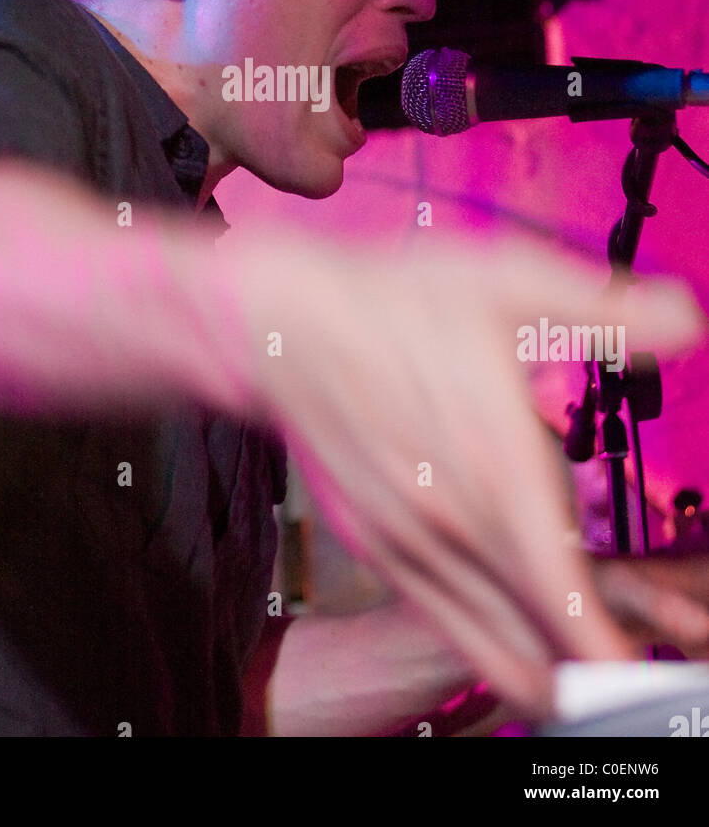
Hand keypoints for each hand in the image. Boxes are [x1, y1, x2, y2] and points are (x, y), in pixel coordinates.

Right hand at [227, 228, 702, 718]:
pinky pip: (444, 619)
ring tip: (582, 661)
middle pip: (539, 643)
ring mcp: (409, 544)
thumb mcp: (508, 285)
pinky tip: (517, 633)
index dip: (616, 655)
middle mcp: (455, 524)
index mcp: (500, 468)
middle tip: (633, 664)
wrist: (283, 327)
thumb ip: (606, 313)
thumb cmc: (393, 303)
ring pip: (492, 645)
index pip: (570, 603)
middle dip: (595, 668)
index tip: (650, 668)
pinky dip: (490, 641)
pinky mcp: (376, 546)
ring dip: (544, 663)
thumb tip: (684, 319)